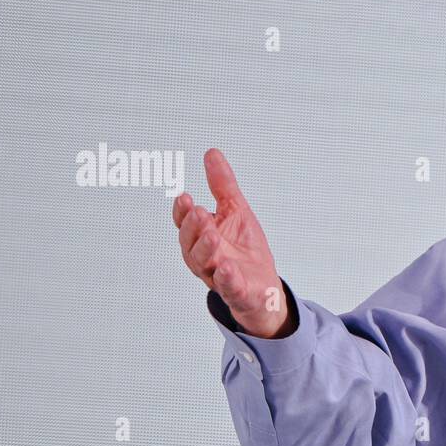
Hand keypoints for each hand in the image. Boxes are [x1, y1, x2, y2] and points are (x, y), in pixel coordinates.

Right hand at [172, 149, 293, 338]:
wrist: (263, 285)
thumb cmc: (245, 248)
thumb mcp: (236, 210)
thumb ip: (223, 185)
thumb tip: (212, 154)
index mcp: (201, 236)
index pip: (185, 222)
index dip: (182, 212)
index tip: (185, 197)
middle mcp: (204, 256)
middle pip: (190, 242)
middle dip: (193, 227)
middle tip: (199, 212)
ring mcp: (218, 274)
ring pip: (203, 264)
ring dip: (205, 248)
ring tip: (212, 235)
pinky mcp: (235, 291)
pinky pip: (227, 286)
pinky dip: (226, 278)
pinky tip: (227, 268)